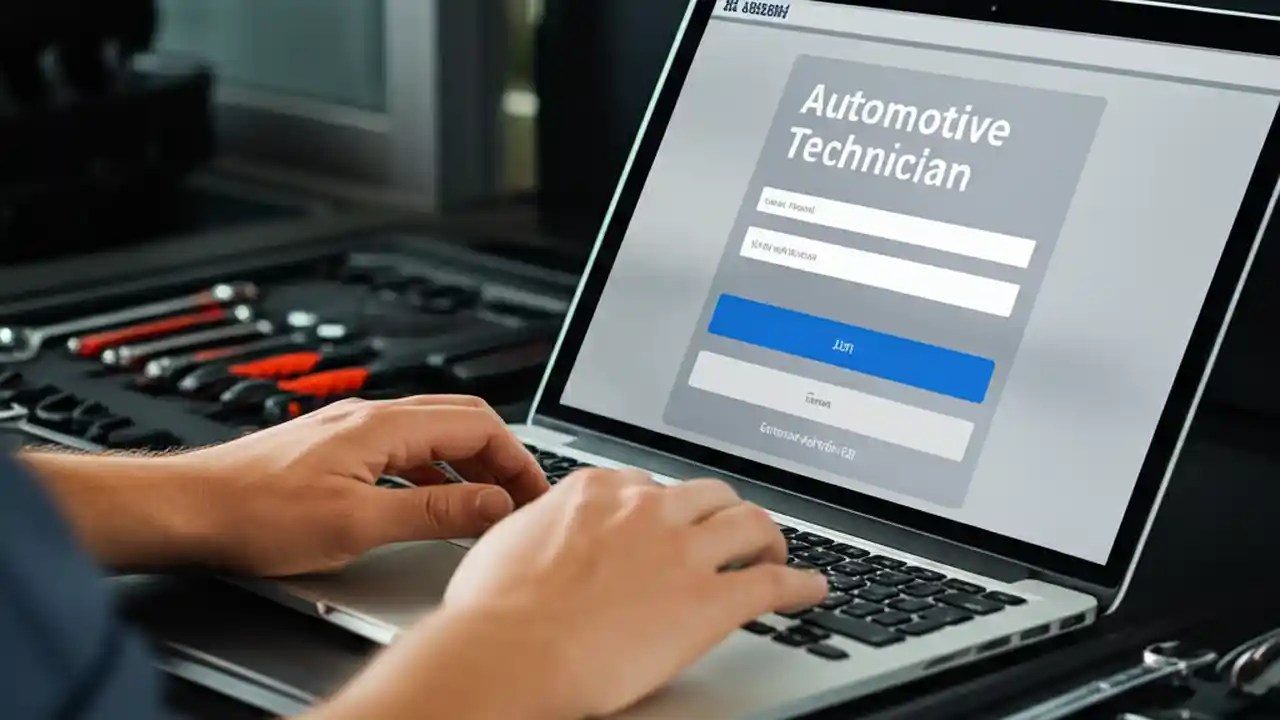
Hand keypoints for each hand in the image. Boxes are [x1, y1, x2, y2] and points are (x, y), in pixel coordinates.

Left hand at [25, 395, 547, 575]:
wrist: (189, 508)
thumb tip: (492, 502)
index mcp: (383, 426)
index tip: (534, 492)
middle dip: (500, 457)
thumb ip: (434, 512)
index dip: (516, 459)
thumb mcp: (358, 523)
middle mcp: (371, 418)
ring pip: (432, 435)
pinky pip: (404, 450)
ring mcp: (352, 430)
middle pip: (460, 421)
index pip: (477, 426)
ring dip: (468, 465)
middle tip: (521, 495)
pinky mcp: (336, 448)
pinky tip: (432, 502)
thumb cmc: (256, 514)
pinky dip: (434, 473)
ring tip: (487, 503)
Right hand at [314, 469, 826, 719]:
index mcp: (598, 491)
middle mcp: (646, 509)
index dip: (667, 506)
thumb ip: (541, 527)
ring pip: (749, 523)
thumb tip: (541, 532)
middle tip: (729, 531)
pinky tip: (810, 588)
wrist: (509, 652)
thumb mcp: (506, 542)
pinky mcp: (708, 601)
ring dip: (767, 537)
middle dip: (722, 511)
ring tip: (775, 551)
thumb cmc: (492, 611)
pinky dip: (799, 583)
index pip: (650, 484)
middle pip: (708, 495)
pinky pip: (772, 582)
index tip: (673, 519)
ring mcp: (681, 551)